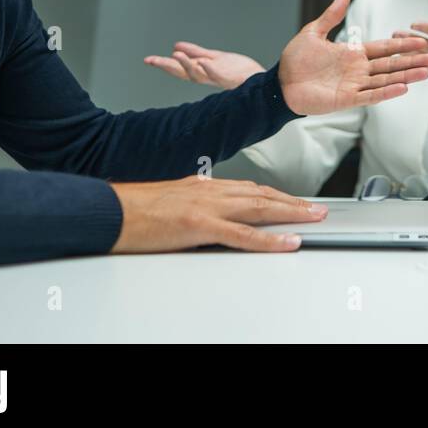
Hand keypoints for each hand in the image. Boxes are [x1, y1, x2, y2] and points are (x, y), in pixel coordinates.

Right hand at [109, 176, 327, 252]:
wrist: (108, 210)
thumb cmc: (133, 208)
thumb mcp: (171, 198)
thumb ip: (194, 199)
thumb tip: (209, 203)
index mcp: (204, 186)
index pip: (249, 189)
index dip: (276, 195)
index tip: (294, 201)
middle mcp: (210, 191)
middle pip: (262, 195)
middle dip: (293, 203)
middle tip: (318, 209)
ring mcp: (207, 207)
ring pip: (260, 208)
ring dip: (291, 214)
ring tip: (314, 219)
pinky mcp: (199, 225)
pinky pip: (243, 235)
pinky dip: (269, 239)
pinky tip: (288, 242)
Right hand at [144, 42, 263, 90]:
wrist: (259, 78)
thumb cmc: (237, 70)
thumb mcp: (213, 57)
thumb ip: (196, 53)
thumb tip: (175, 46)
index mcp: (202, 70)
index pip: (179, 68)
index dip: (164, 64)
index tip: (148, 60)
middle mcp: (207, 76)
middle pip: (183, 73)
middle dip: (167, 66)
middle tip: (151, 60)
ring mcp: (218, 77)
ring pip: (198, 75)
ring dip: (186, 65)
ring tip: (175, 55)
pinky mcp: (230, 77)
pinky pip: (218, 75)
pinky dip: (209, 70)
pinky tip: (203, 63)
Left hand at [279, 0, 427, 114]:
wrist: (280, 83)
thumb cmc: (295, 60)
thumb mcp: (313, 33)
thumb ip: (331, 16)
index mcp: (353, 53)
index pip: (384, 48)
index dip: (402, 44)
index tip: (421, 40)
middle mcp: (358, 70)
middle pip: (391, 64)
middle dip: (412, 60)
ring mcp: (355, 85)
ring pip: (387, 80)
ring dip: (407, 76)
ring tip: (427, 72)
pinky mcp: (347, 99)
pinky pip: (371, 95)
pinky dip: (387, 92)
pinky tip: (403, 88)